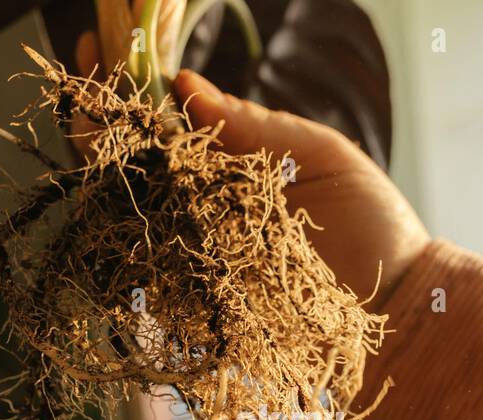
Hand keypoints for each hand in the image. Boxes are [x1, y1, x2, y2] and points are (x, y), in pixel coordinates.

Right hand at [71, 33, 427, 306]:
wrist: (399, 311)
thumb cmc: (375, 231)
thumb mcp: (320, 157)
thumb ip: (255, 127)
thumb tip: (185, 85)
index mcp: (234, 169)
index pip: (169, 124)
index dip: (132, 87)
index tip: (100, 46)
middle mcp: (207, 211)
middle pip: (136, 165)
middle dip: (101, 119)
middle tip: (82, 73)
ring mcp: (198, 258)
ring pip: (131, 212)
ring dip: (100, 166)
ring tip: (83, 118)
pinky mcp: (197, 306)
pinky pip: (147, 269)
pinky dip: (122, 233)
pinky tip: (107, 192)